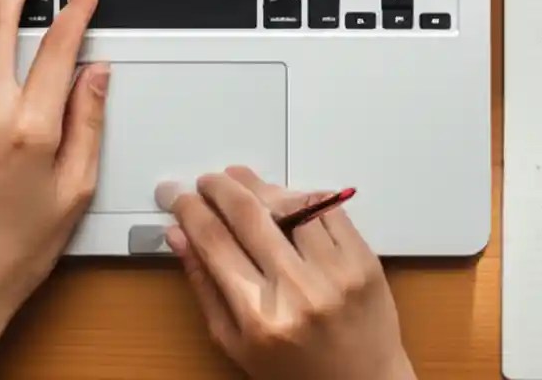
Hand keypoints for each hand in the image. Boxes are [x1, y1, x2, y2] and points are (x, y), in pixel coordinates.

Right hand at [159, 167, 415, 379]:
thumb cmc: (295, 370)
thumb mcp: (235, 342)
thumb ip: (205, 286)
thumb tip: (179, 234)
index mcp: (259, 316)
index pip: (214, 241)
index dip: (190, 210)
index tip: (177, 196)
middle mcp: (298, 291)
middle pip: (248, 213)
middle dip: (220, 187)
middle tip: (208, 181)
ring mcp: (336, 272)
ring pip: (289, 204)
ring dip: (259, 186)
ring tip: (241, 181)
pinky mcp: (364, 260)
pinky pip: (328, 210)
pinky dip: (302, 196)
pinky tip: (285, 197)